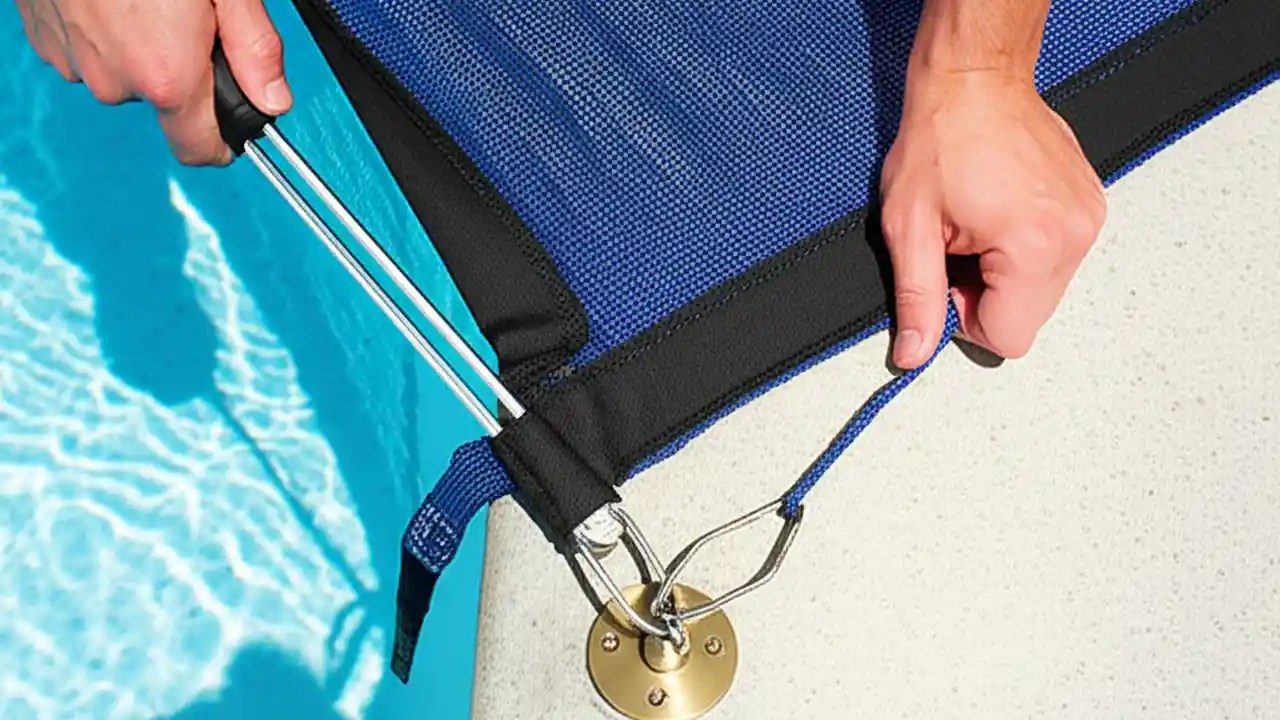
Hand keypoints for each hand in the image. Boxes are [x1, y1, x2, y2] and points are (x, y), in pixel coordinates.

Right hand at [16, 0, 291, 164]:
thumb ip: (255, 48)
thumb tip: (275, 98)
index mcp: (166, 76)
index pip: (201, 149)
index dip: (227, 139)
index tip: (238, 121)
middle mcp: (114, 79)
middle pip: (165, 100)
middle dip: (184, 68)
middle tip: (192, 13)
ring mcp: (71, 58)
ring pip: (123, 70)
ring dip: (140, 43)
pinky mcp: (41, 34)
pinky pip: (87, 47)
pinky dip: (104, 26)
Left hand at [879, 71, 1105, 366]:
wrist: (974, 81)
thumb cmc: (940, 140)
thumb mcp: (910, 228)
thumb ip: (917, 298)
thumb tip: (914, 352)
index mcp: (1034, 248)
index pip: (1009, 338)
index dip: (968, 317)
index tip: (950, 277)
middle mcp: (1075, 236)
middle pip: (1029, 316)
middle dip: (988, 294)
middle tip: (961, 246)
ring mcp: (1089, 218)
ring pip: (1044, 289)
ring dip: (1007, 271)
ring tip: (980, 224)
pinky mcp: (1091, 204)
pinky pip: (1057, 256)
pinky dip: (1025, 248)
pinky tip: (1001, 212)